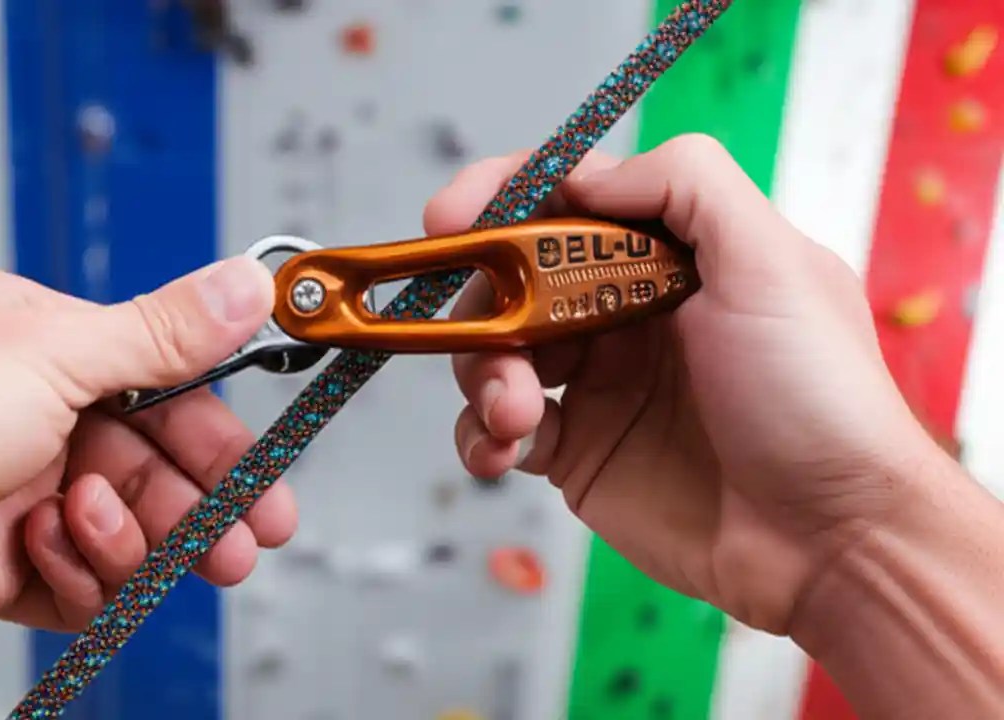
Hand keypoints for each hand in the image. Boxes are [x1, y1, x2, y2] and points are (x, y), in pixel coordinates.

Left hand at [0, 259, 296, 635]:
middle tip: (247, 536)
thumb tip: (244, 284)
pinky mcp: (1, 561)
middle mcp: (29, 415)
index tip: (266, 466)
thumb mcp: (59, 350)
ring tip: (100, 520)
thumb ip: (166, 332)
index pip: (160, 388)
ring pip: (123, 525)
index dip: (217, 431)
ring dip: (127, 530)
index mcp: (38, 347)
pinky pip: (79, 576)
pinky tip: (43, 540)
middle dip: (202, 502)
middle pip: (151, 465)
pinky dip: (72, 564)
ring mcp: (15, 490)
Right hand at [427, 135, 949, 633]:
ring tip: (515, 412)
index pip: (567, 202)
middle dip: (481, 299)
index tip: (448, 221)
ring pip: (493, 351)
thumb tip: (581, 174)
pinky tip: (504, 448)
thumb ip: (685, 185)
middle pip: (512, 278)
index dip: (501, 199)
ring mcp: (596, 385)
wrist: (831, 541)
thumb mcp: (773, 264)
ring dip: (481, 373)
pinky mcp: (576, 453)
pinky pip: (497, 428)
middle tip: (487, 336)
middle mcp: (624, 312)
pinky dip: (480, 434)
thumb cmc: (816, 397)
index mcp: (670, 256)